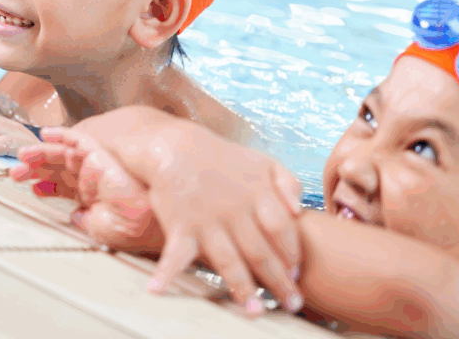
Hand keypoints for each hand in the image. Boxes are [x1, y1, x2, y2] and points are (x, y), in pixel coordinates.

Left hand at [14, 129, 164, 252]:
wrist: (149, 219)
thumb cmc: (133, 229)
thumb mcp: (101, 231)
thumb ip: (87, 221)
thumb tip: (76, 216)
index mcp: (95, 195)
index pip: (67, 187)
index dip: (48, 186)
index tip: (32, 189)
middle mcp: (95, 177)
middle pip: (60, 169)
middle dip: (37, 169)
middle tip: (15, 172)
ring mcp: (98, 163)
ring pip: (64, 153)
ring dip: (41, 153)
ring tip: (21, 156)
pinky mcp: (101, 153)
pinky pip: (78, 138)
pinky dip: (62, 134)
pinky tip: (46, 133)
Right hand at [47, 108, 304, 315]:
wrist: (177, 147)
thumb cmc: (222, 159)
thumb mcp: (262, 161)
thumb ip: (287, 183)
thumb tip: (299, 210)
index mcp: (256, 194)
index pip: (282, 229)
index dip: (292, 253)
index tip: (297, 273)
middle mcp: (234, 210)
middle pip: (260, 251)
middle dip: (278, 281)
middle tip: (291, 303)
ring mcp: (206, 221)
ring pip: (228, 260)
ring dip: (241, 287)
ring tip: (254, 311)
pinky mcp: (180, 226)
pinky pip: (174, 254)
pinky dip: (166, 273)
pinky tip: (158, 290)